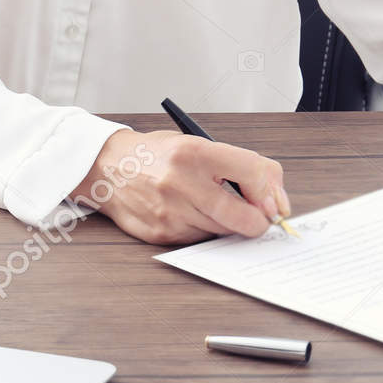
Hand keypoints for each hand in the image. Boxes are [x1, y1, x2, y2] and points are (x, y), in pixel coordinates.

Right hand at [76, 129, 289, 244]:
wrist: (108, 168)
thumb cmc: (156, 155)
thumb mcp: (196, 143)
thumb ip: (236, 164)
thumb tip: (274, 197)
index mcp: (194, 152)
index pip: (252, 171)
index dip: (271, 191)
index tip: (274, 201)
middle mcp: (182, 182)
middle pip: (243, 216)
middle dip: (259, 222)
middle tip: (260, 219)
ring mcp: (171, 212)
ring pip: (223, 231)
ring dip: (229, 225)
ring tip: (214, 207)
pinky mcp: (162, 233)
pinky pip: (200, 239)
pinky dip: (204, 231)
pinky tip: (191, 214)